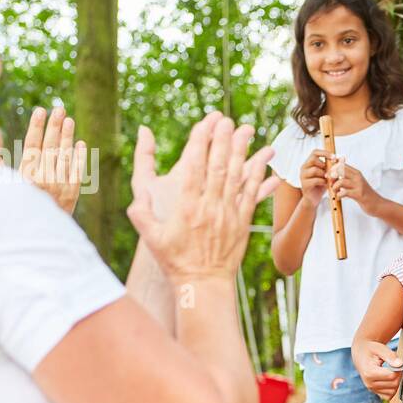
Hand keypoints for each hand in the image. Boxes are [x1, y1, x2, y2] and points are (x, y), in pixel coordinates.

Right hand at [0, 105, 85, 213]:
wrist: (40, 233)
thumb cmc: (19, 210)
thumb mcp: (7, 192)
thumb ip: (1, 174)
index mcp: (26, 175)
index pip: (32, 145)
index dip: (36, 127)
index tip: (40, 111)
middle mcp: (43, 178)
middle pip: (50, 146)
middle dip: (54, 126)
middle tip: (59, 108)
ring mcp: (60, 184)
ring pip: (65, 155)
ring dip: (67, 136)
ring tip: (69, 120)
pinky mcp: (72, 192)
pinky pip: (77, 170)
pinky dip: (79, 157)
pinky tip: (80, 143)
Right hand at [126, 112, 274, 282]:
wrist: (203, 283)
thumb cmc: (173, 259)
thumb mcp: (149, 235)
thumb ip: (141, 209)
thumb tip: (137, 189)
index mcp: (186, 206)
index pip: (194, 166)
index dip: (201, 141)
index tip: (206, 123)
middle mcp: (209, 206)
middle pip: (218, 165)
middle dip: (223, 139)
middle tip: (227, 119)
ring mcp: (228, 213)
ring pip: (238, 176)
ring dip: (244, 150)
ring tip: (247, 130)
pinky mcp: (242, 222)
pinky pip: (252, 195)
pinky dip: (260, 176)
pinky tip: (266, 161)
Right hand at [299, 148, 334, 207]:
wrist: (314, 199)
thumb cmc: (321, 184)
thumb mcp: (327, 173)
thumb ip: (332, 166)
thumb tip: (343, 158)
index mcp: (309, 163)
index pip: (315, 152)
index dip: (325, 153)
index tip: (334, 157)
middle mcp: (304, 168)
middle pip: (314, 159)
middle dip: (325, 165)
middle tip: (332, 171)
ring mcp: (302, 176)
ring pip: (315, 170)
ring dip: (324, 174)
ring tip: (329, 179)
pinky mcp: (304, 184)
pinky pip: (315, 180)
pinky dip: (323, 182)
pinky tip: (326, 184)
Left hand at [328, 159, 380, 214]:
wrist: (377, 204)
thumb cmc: (364, 194)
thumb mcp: (356, 183)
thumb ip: (347, 178)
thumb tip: (334, 174)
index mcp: (356, 173)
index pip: (341, 164)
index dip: (332, 168)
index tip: (329, 175)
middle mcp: (358, 177)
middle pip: (340, 170)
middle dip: (331, 176)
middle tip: (330, 183)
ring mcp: (359, 185)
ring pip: (341, 181)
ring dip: (334, 187)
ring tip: (335, 192)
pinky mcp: (359, 195)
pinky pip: (344, 192)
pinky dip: (339, 195)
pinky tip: (339, 198)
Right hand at [352, 340, 402, 398]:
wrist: (361, 354)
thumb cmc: (371, 350)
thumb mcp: (380, 348)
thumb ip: (390, 356)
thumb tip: (400, 364)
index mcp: (369, 373)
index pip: (392, 376)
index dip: (398, 368)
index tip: (396, 361)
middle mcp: (369, 384)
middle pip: (394, 384)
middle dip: (398, 374)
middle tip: (395, 365)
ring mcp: (372, 389)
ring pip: (393, 391)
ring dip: (396, 381)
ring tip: (391, 370)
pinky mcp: (375, 392)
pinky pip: (389, 395)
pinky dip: (392, 388)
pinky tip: (389, 378)